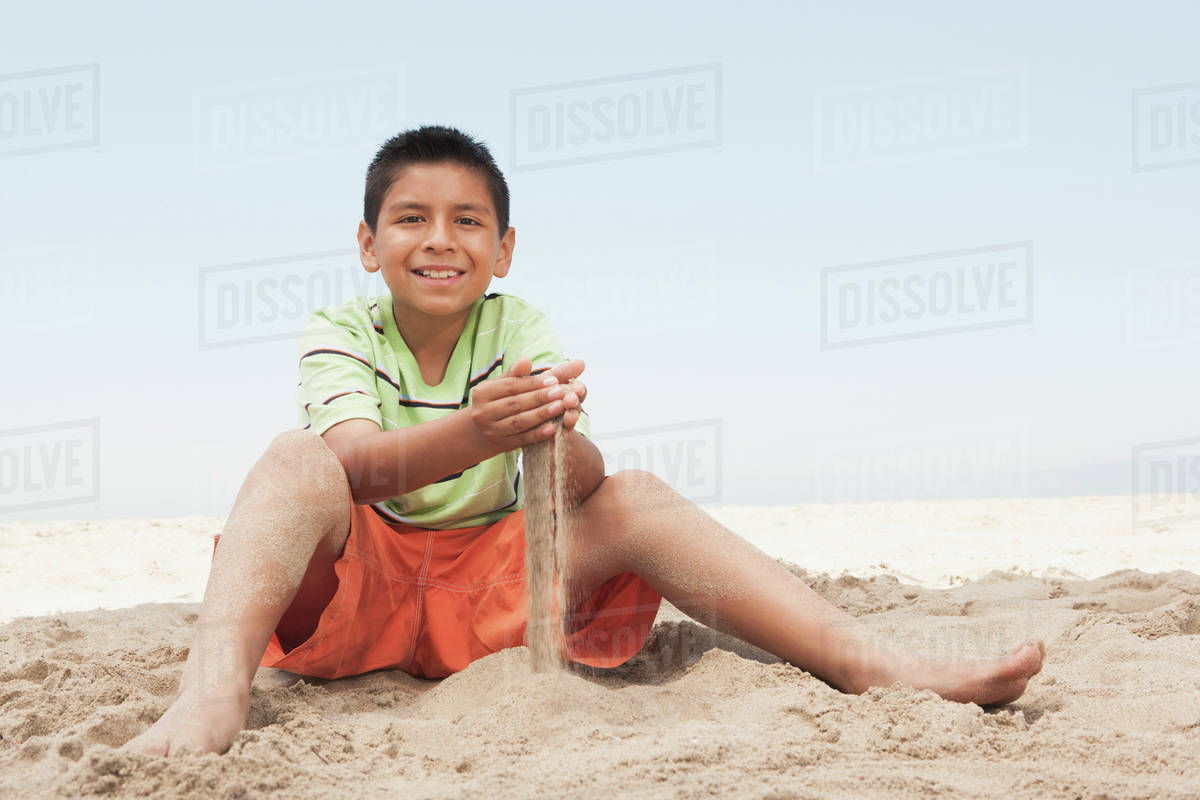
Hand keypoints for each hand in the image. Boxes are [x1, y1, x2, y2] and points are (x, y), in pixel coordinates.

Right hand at [467, 357, 586, 450]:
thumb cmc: (497, 401)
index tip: (553, 380)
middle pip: (515, 404)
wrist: (480, 431)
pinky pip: (522, 439)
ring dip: (541, 414)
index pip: (510, 386)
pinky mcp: (503, 445)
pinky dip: (538, 434)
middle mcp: (483, 412)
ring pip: (519, 422)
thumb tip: (528, 358)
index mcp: (482, 393)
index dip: (532, 383)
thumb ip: (518, 372)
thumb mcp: (503, 385)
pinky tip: (553, 428)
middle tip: (561, 392)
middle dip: (539, 398)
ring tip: (561, 406)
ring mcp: (492, 431)